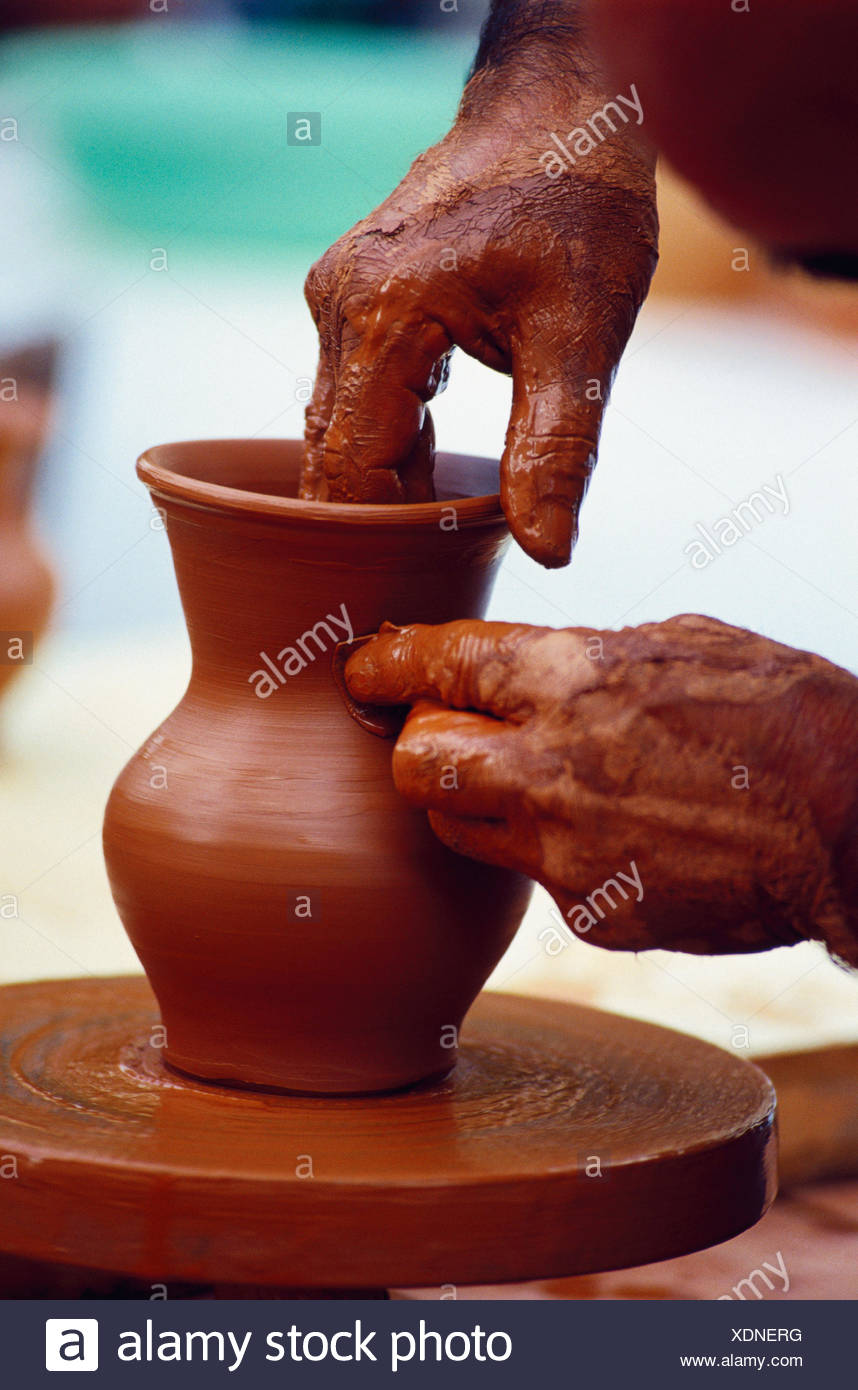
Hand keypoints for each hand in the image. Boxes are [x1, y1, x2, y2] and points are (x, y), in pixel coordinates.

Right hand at [301, 45, 656, 565]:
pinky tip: (430, 471)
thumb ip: (557, 448)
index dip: (370, 543)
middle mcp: (338, 306)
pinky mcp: (356, 294)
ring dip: (380, 484)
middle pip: (329, 457)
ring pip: (337, 428)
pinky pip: (353, 394)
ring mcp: (338, 297)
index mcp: (380, 316)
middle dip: (371, 524)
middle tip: (418, 583)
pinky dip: (386, 442)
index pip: (347, 472)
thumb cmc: (578, 202)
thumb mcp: (583, 332)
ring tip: (431, 538)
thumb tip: (547, 551)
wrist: (563, 105)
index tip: (403, 594)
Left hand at [346, 615, 857, 962]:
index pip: (431, 665)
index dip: (382, 666)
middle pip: (411, 765)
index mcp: (568, 679)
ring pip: (458, 831)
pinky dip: (557, 855)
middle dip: (417, 748)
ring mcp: (565, 852)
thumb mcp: (681, 644)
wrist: (852, 822)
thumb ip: (585, 656)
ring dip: (477, 805)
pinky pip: (536, 879)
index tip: (364, 672)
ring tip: (547, 786)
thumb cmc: (779, 712)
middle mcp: (548, 768)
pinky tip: (621, 836)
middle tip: (452, 737)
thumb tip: (536, 665)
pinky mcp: (591, 916)